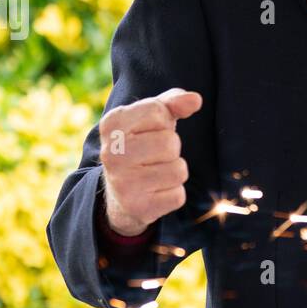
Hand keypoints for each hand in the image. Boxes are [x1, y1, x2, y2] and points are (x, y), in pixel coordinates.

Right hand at [99, 87, 202, 236]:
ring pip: (178, 170)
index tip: (151, 130)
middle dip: (172, 149)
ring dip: (175, 171)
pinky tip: (156, 191)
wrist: (120, 194)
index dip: (165, 121)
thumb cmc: (141, 145)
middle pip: (170, 143)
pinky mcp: (138, 207)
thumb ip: (172, 103)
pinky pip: (178, 196)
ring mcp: (122, 183)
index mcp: (111, 124)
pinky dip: (174, 194)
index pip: (157, 111)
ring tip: (156, 173)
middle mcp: (112, 154)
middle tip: (155, 155)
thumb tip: (195, 99)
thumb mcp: (151, 119)